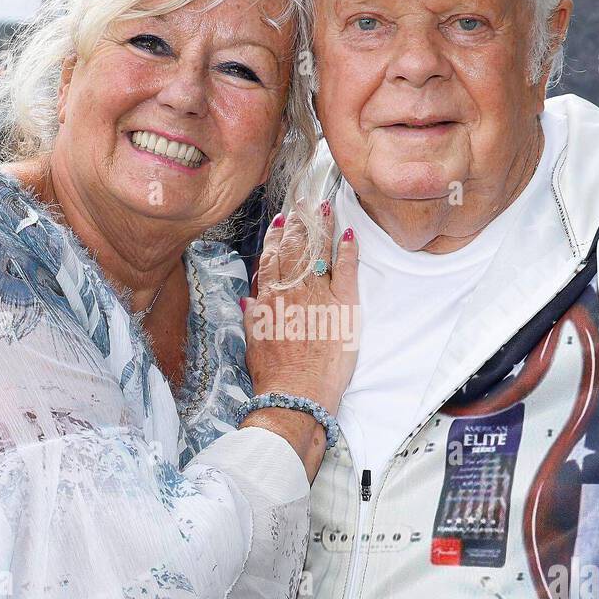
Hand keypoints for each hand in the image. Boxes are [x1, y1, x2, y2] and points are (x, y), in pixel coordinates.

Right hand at [241, 205, 358, 477]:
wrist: (296, 393)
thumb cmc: (274, 375)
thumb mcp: (254, 342)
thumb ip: (252, 316)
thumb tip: (248, 299)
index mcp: (269, 298)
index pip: (272, 257)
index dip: (276, 236)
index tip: (280, 220)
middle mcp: (292, 290)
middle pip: (295, 247)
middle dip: (298, 223)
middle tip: (303, 204)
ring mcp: (319, 294)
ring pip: (318, 251)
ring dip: (321, 226)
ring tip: (324, 207)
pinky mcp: (343, 304)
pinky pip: (346, 268)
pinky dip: (348, 249)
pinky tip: (349, 233)